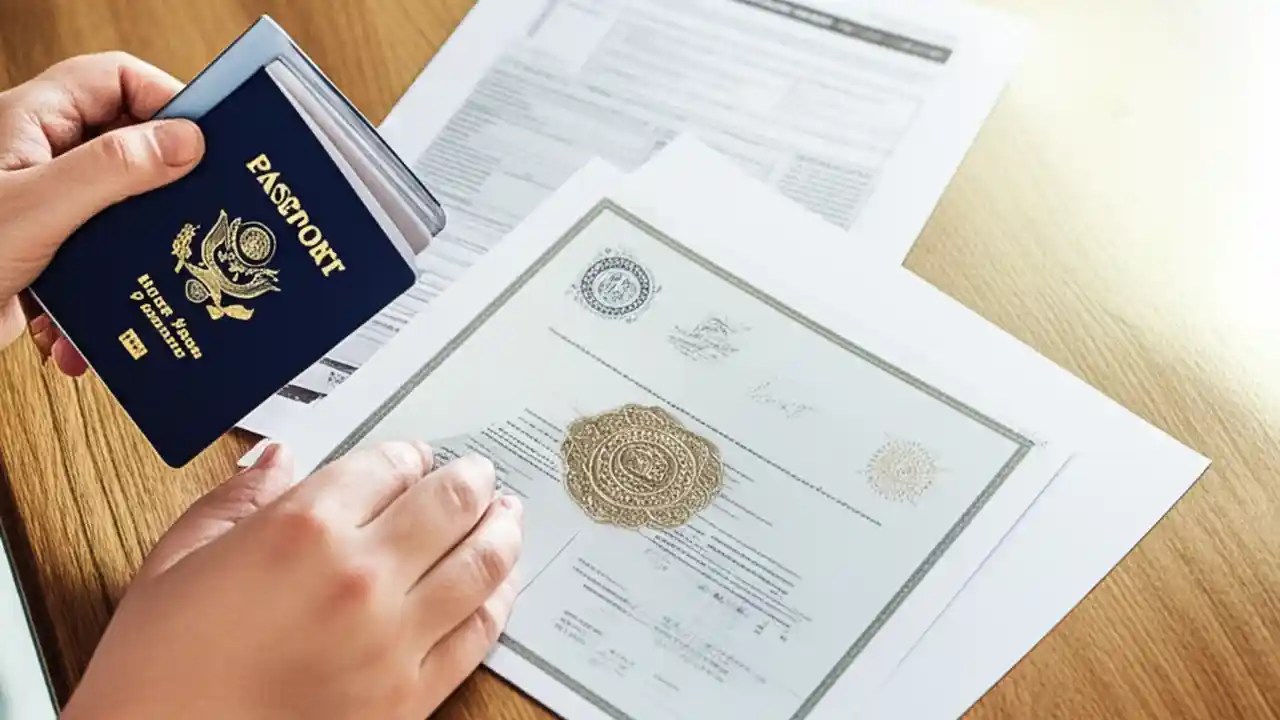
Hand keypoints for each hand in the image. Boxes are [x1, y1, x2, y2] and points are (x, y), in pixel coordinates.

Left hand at [0, 52, 203, 374]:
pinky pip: (101, 259)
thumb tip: (185, 141)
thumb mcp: (40, 206)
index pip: (115, 80)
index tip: (203, 138)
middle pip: (127, 142)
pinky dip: (111, 291)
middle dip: (164, 178)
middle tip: (200, 201)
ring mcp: (46, 205)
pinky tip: (110, 316)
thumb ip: (114, 168)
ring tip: (163, 263)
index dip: (163, 99)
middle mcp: (40, 156)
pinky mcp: (49, 253)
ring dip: (140, 244)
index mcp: (32, 122)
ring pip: (121, 204)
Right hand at [61, 442, 523, 719]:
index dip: (408, 456)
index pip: (387, 466)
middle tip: (479, 476)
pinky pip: (479, 632)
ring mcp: (393, 637)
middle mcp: (359, 575)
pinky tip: (500, 583)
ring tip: (507, 514)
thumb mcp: (173, 564)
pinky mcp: (411, 695)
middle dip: (470, 481)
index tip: (414, 458)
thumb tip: (276, 457)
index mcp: (301, 528)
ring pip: (481, 563)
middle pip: (449, 503)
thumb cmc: (155, 675)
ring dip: (502, 529)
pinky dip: (500, 598)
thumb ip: (235, 500)